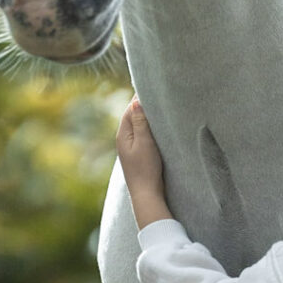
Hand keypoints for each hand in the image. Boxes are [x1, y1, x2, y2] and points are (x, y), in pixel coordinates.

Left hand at [116, 97, 172, 227]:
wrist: (146, 195)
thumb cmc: (146, 169)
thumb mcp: (145, 143)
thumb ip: (141, 122)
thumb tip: (136, 101)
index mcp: (123, 134)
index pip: (130, 109)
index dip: (140, 98)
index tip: (153, 87)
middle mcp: (124, 139)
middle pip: (134, 116)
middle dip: (144, 106)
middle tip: (158, 94)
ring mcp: (131, 148)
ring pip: (139, 126)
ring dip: (148, 118)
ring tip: (160, 108)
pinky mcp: (139, 155)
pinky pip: (143, 136)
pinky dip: (150, 129)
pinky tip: (159, 129)